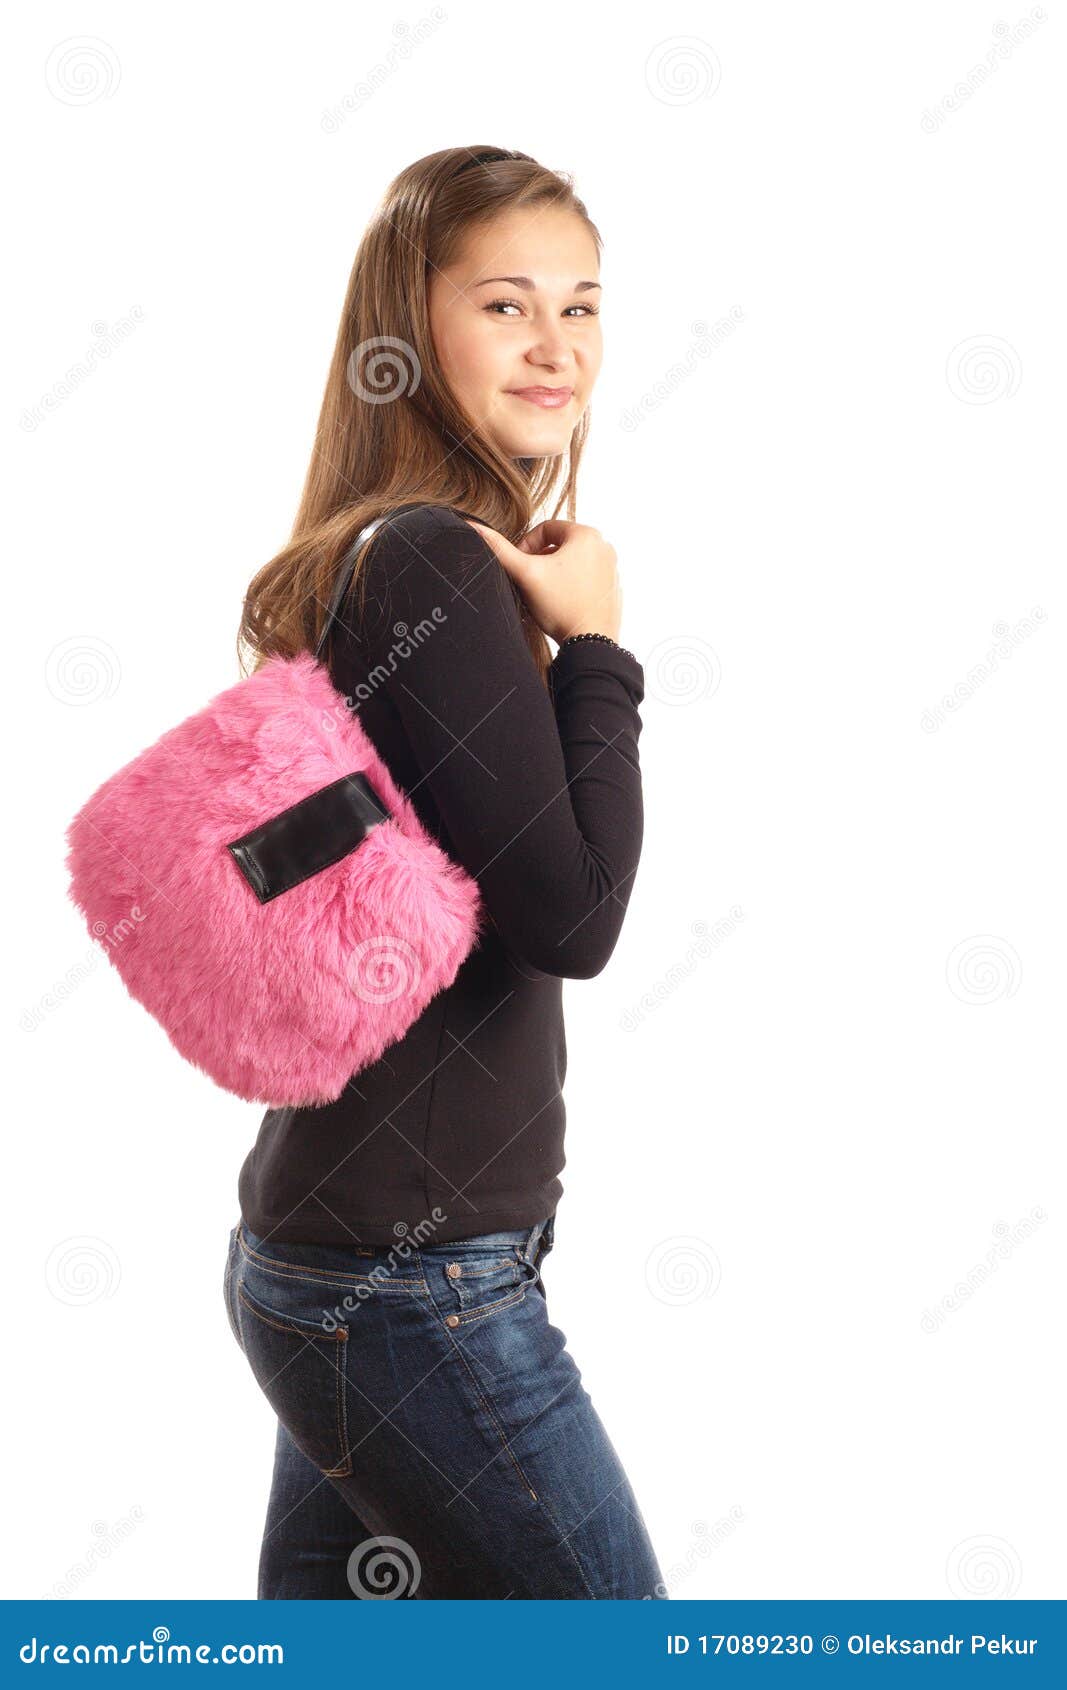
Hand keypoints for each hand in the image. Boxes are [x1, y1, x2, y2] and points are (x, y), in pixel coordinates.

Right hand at [465, 518, 622, 646]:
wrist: (590, 643)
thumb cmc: (561, 606)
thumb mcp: (525, 574)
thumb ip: (500, 550)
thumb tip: (474, 527)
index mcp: (587, 535)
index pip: (545, 529)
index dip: (525, 546)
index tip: (520, 567)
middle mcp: (604, 547)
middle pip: (559, 546)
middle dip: (540, 562)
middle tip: (530, 583)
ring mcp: (612, 569)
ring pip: (572, 563)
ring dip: (554, 574)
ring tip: (545, 596)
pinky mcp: (613, 589)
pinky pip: (586, 580)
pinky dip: (571, 587)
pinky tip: (561, 605)